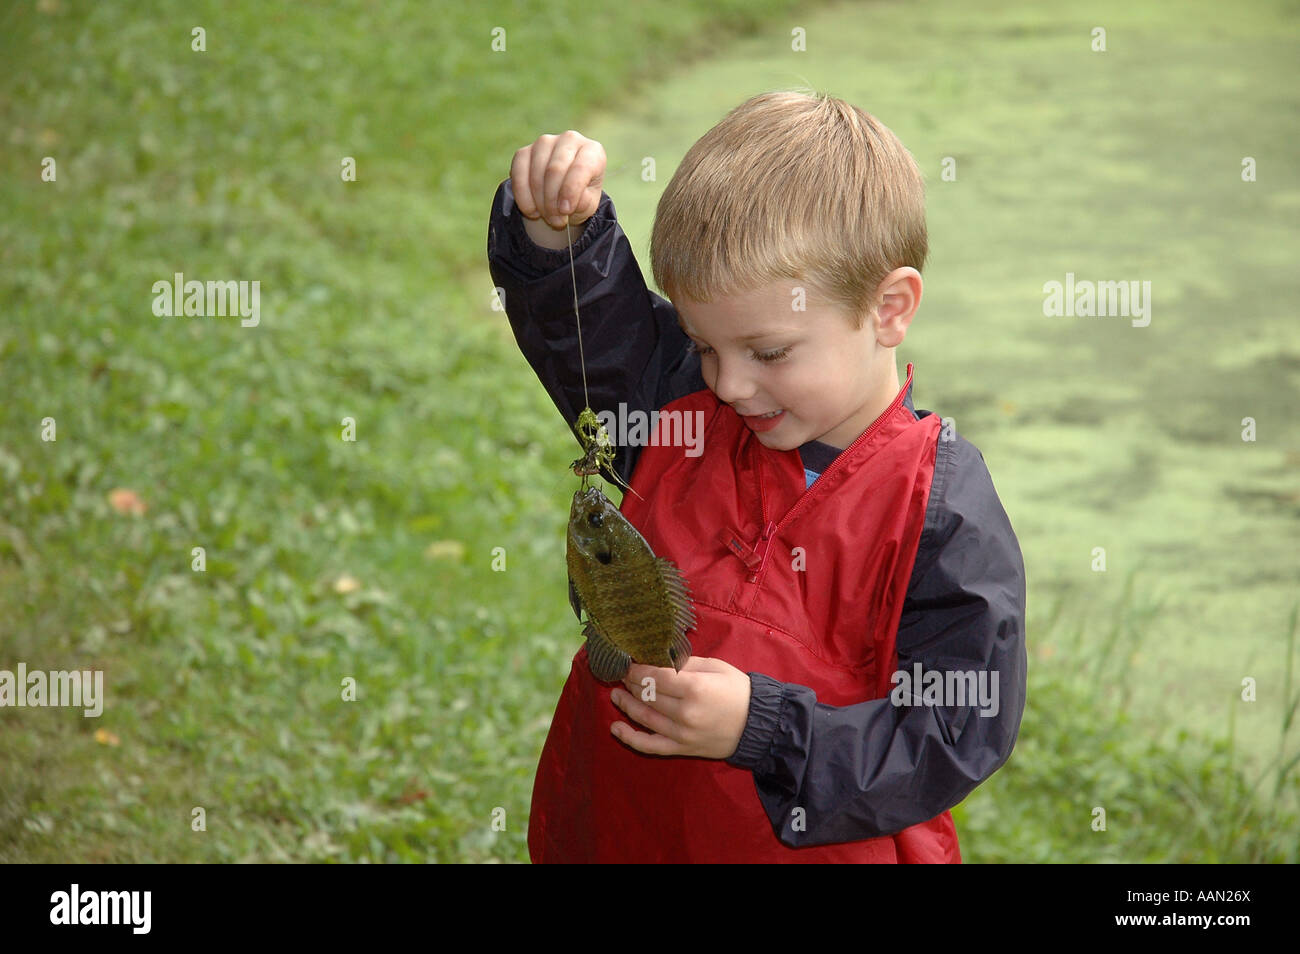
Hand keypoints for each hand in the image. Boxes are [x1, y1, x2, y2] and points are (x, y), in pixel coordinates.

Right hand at [510, 130, 605, 230]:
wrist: (564, 191)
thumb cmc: (581, 195)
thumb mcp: (588, 204)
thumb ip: (583, 203)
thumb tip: (566, 204)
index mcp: (592, 151)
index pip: (580, 168)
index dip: (571, 191)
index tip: (565, 211)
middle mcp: (570, 139)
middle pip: (555, 170)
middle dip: (553, 201)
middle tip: (557, 221)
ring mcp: (545, 143)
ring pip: (536, 174)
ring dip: (540, 202)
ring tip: (547, 217)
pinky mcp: (524, 151)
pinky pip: (518, 174)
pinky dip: (523, 197)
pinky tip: (532, 210)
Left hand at [609, 657, 751, 759]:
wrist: (758, 724)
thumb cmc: (737, 691)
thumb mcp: (714, 666)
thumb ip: (684, 663)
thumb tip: (657, 658)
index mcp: (694, 688)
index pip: (654, 677)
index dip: (636, 670)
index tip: (627, 663)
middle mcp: (685, 712)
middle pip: (647, 695)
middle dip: (630, 683)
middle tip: (622, 675)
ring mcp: (682, 734)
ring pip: (644, 718)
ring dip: (625, 704)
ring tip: (615, 694)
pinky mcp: (682, 749)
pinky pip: (650, 746)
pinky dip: (629, 738)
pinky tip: (615, 728)